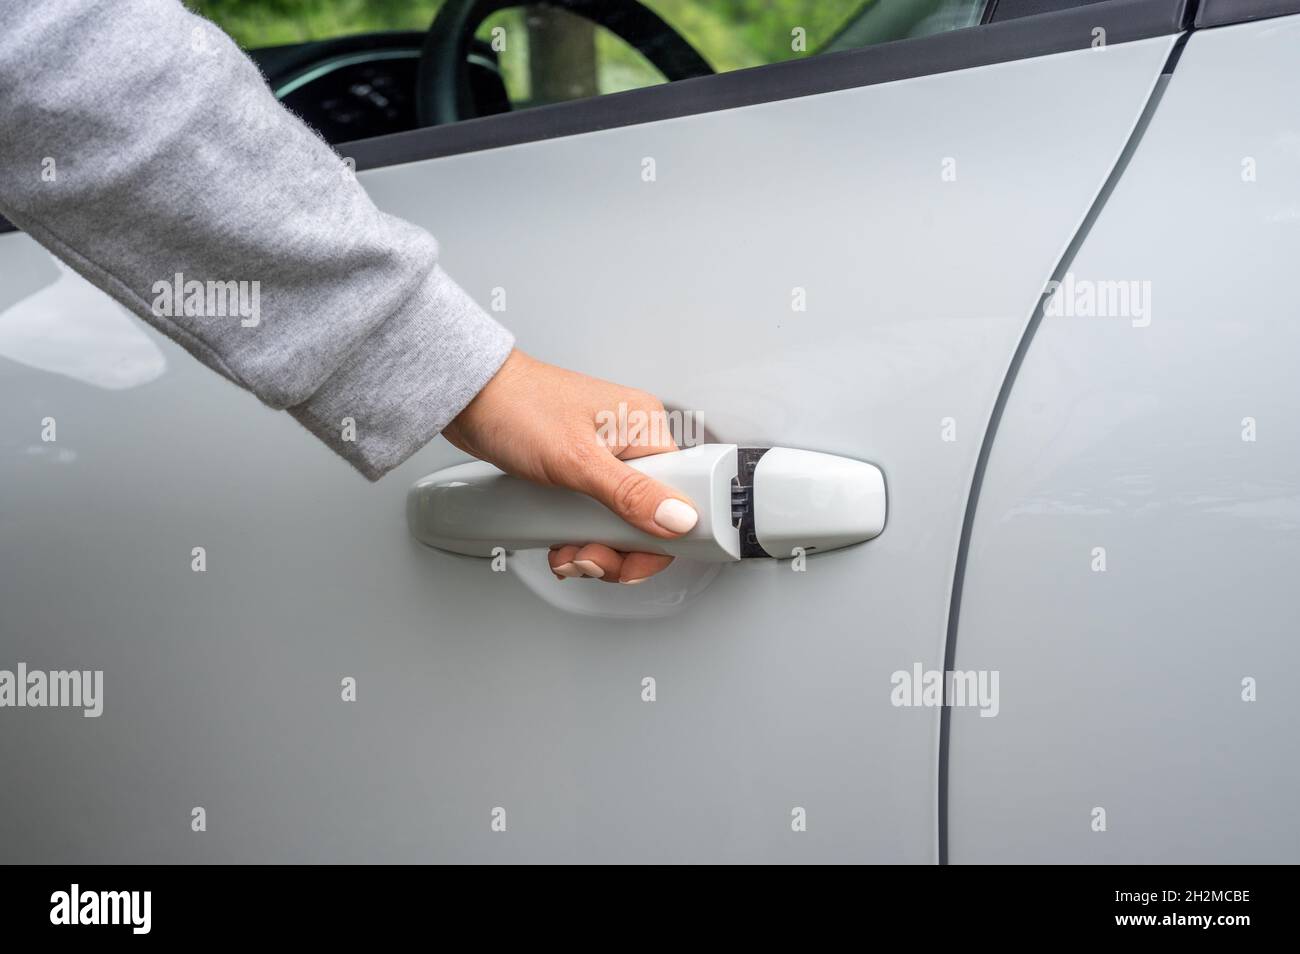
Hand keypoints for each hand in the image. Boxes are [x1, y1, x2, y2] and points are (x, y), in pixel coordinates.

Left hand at [442, 349, 697, 582]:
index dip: (665, 534)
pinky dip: (581, 537)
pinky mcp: (580, 471)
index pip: (682, 493)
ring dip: (597, 549)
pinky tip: (562, 545)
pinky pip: (596, 516)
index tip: (635, 556)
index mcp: (645, 427)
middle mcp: (630, 442)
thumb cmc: (516, 406)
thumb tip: (679, 517)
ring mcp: (605, 458)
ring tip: (569, 553)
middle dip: (620, 549)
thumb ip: (629, 493)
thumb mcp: (576, 460)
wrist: (468, 397)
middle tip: (591, 558)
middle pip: (651, 515)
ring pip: (621, 522)